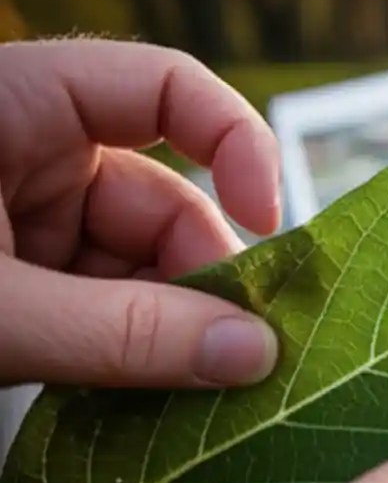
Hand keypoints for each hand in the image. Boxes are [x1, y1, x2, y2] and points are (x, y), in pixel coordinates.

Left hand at [0, 39, 279, 387]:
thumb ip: (121, 332)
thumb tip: (254, 354)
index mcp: (19, 102)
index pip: (168, 88)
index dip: (236, 145)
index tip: (267, 225)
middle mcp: (32, 149)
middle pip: (165, 198)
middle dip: (198, 281)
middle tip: (227, 357)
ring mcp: (24, 215)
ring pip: (140, 263)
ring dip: (163, 329)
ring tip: (174, 394)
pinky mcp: (20, 276)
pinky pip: (102, 302)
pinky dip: (125, 348)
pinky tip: (135, 394)